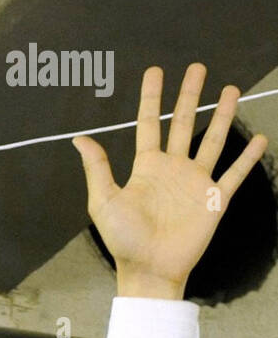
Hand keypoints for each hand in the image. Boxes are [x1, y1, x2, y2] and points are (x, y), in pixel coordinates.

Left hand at [73, 64, 266, 298]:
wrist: (150, 270)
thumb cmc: (124, 241)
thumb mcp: (104, 202)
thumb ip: (97, 169)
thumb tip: (79, 139)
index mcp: (146, 168)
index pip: (149, 123)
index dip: (151, 97)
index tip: (155, 71)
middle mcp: (173, 170)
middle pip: (183, 122)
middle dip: (190, 95)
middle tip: (198, 67)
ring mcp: (195, 183)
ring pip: (212, 140)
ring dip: (222, 115)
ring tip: (230, 89)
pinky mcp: (214, 200)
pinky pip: (234, 174)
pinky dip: (248, 157)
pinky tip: (260, 139)